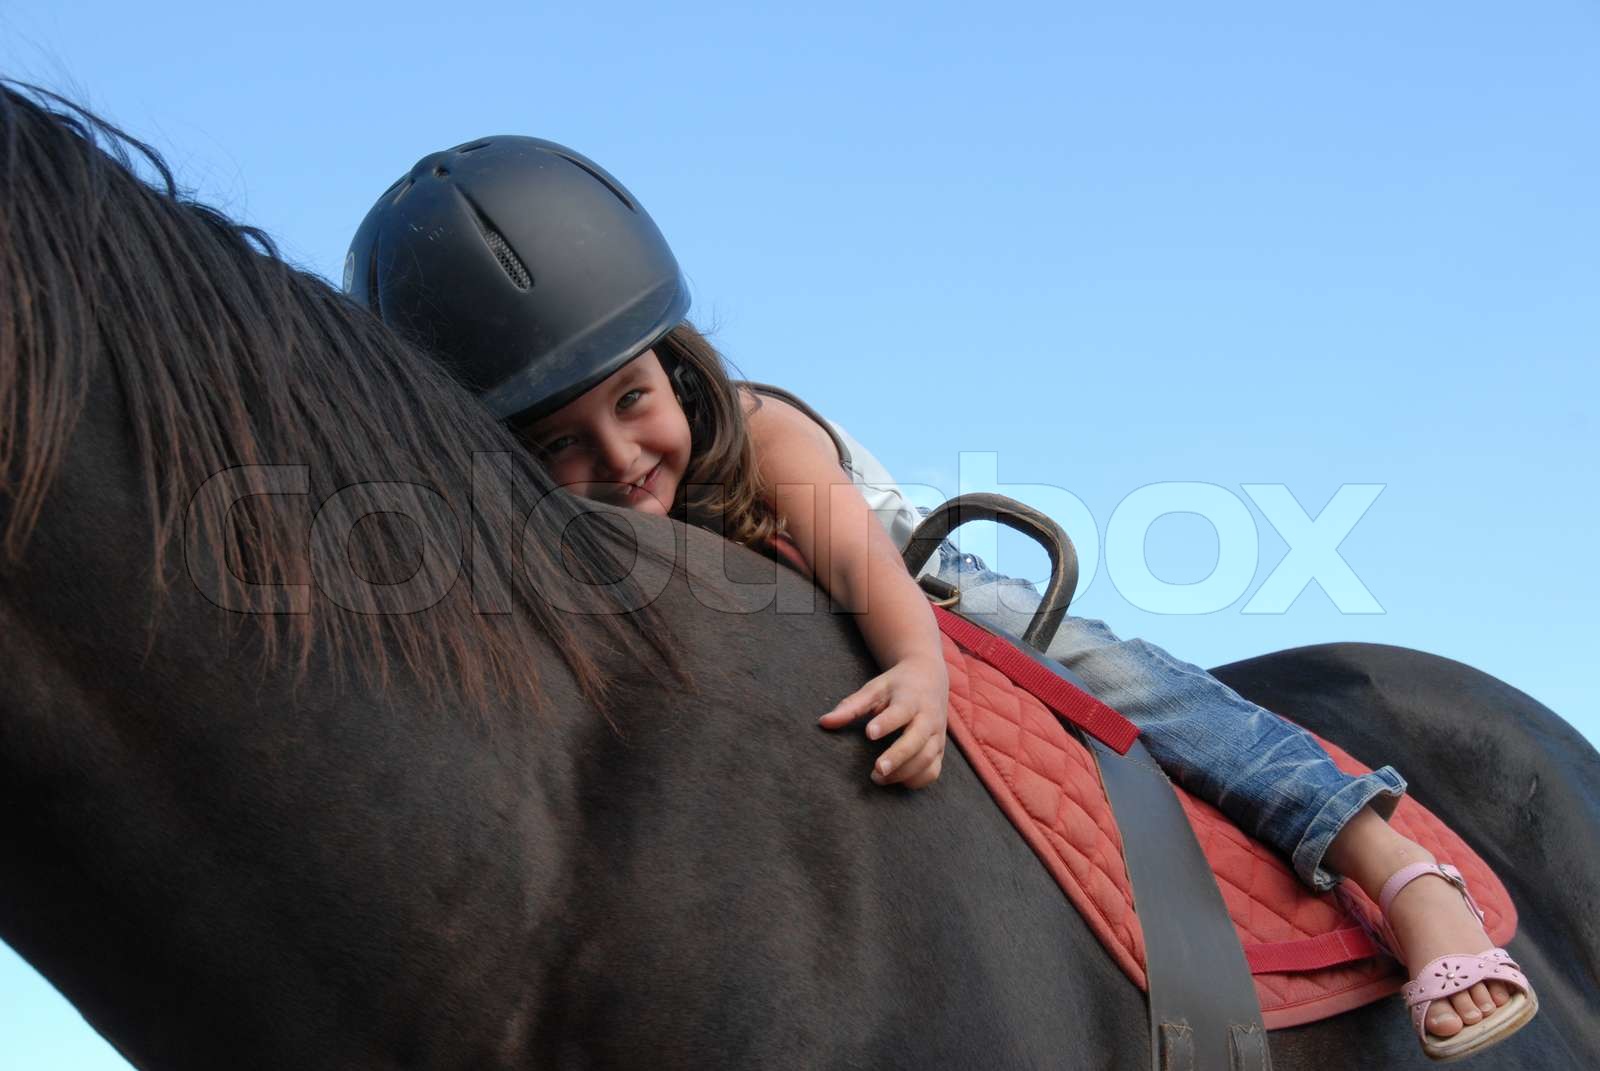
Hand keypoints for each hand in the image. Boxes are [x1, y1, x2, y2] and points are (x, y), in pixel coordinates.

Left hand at [818, 655, 949, 788]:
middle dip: (898, 756)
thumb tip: (823, 723)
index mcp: (910, 699)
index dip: (886, 723)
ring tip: (877, 777)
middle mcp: (928, 717)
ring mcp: (937, 735)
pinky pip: (933, 770)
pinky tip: (897, 781)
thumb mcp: (874, 689)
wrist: (929, 677)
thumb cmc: (896, 685)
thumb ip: (850, 707)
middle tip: (877, 770)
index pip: (901, 711)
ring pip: (927, 758)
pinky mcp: (940, 749)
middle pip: (917, 740)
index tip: (869, 733)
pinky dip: (918, 780)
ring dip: (903, 772)